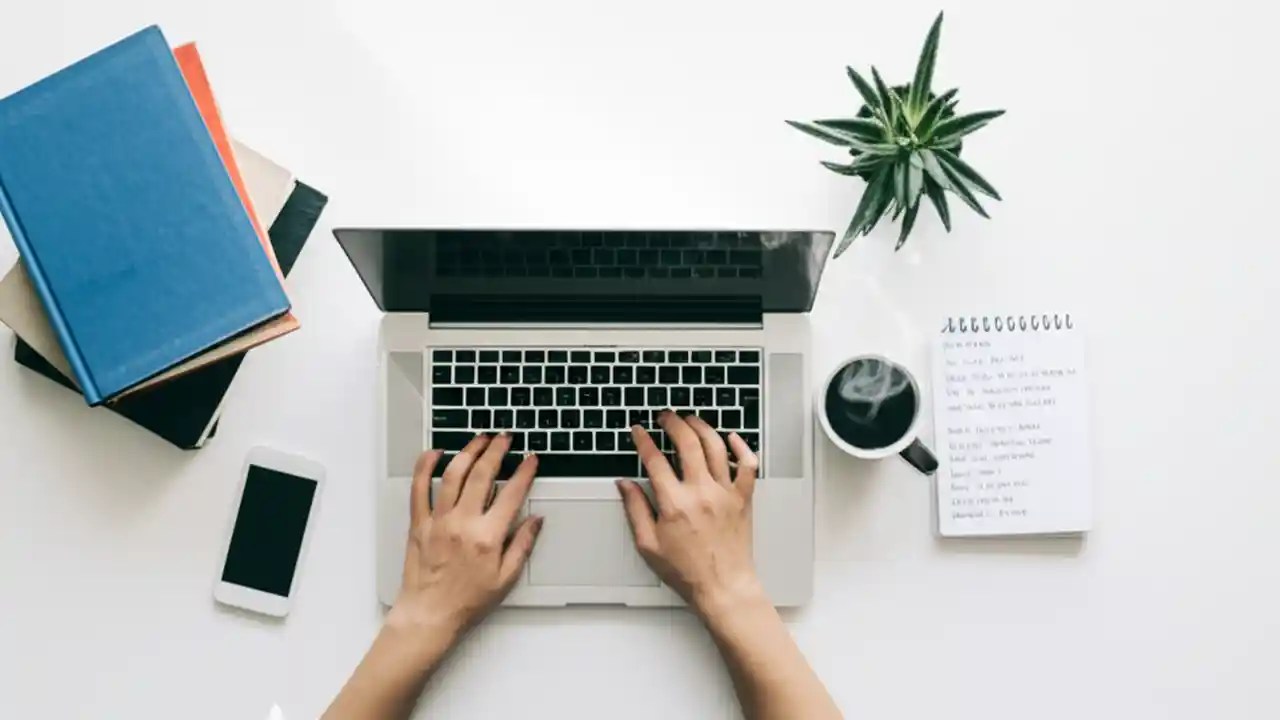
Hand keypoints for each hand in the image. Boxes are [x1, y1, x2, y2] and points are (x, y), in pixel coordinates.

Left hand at [390, 434, 542, 641]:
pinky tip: (435, 453)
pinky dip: (425, 466)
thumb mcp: (506, 578)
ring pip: (453, 474)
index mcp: (487, 537)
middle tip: (505, 439)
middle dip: (497, 451)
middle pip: (482, 474)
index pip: (512, 494)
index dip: (525, 472)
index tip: (531, 459)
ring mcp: (438, 521)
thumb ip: (523, 545)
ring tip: (479, 439)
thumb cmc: (466, 601)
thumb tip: (536, 520)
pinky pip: (419, 488)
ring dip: (468, 451)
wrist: (429, 614)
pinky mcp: (419, 523)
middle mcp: (463, 524)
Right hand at [616, 412, 762, 616]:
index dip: (644, 440)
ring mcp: (725, 493)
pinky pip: (747, 464)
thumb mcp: (648, 544)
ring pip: (715, 446)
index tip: (639, 431)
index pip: (655, 460)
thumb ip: (635, 509)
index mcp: (675, 504)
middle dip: (673, 423)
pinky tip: (731, 438)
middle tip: (665, 417)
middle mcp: (701, 493)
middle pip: (687, 443)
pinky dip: (741, 447)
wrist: (723, 587)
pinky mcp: (743, 498)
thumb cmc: (687, 571)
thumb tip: (624, 484)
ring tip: (690, 420)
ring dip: (701, 427)